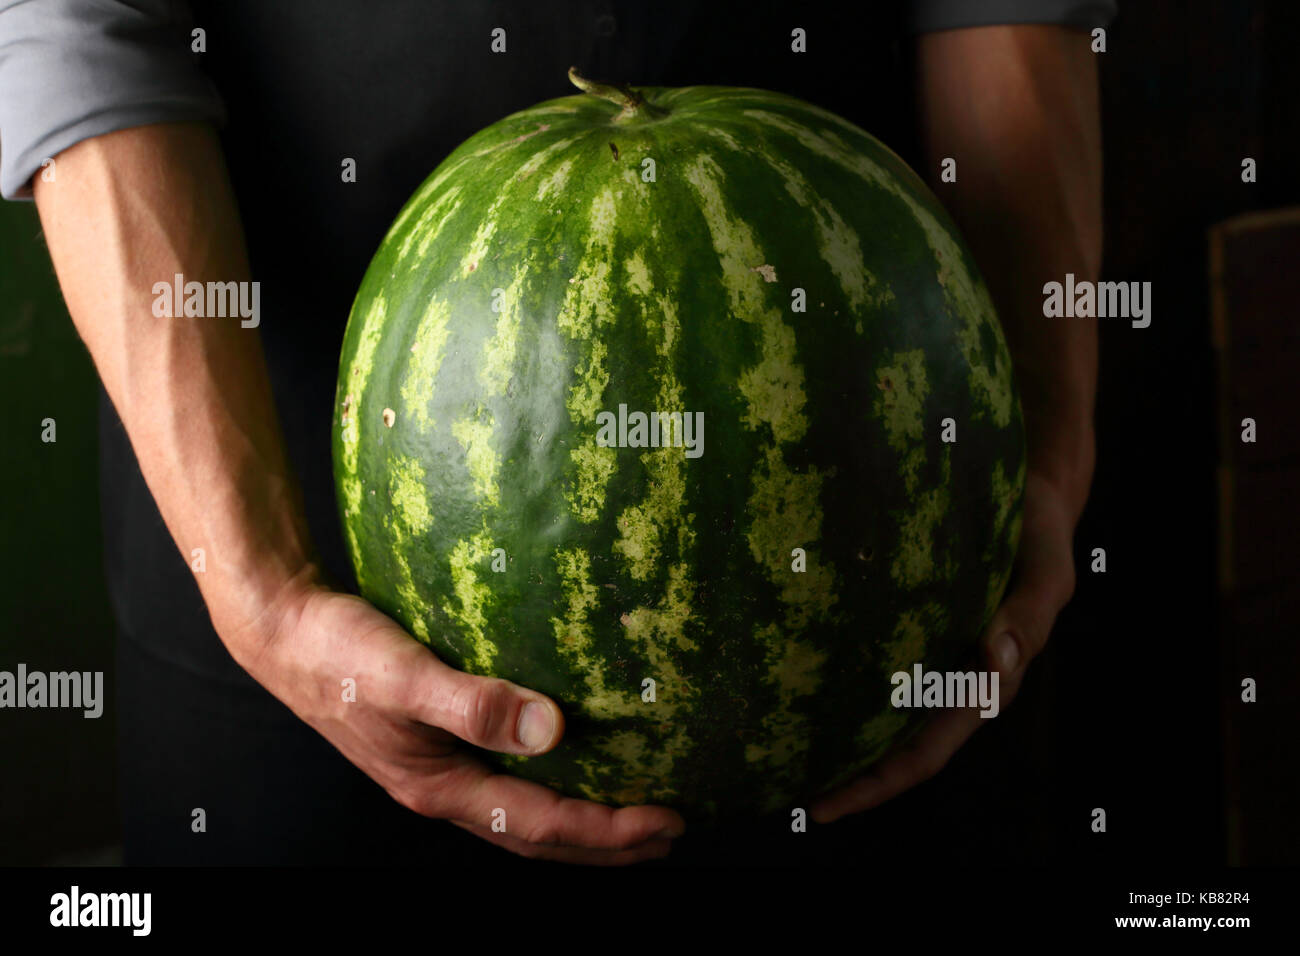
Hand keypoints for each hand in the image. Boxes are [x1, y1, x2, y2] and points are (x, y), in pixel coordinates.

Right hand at [225, 575, 685, 863]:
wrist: (283, 632)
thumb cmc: (340, 653)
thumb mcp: (407, 677)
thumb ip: (476, 705)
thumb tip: (554, 729)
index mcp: (440, 787)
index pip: (541, 826)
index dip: (608, 830)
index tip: (666, 821)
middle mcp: (444, 789)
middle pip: (538, 837)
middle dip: (606, 843)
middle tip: (668, 833)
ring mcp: (438, 769)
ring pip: (523, 814)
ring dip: (581, 821)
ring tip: (632, 815)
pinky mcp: (435, 741)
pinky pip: (505, 779)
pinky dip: (547, 784)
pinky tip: (567, 758)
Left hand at [810, 471, 1080, 822]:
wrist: (1032, 496)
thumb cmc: (1039, 536)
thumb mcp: (1045, 574)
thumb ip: (1027, 618)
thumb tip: (996, 661)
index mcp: (986, 685)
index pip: (924, 752)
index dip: (875, 784)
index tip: (821, 806)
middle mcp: (954, 680)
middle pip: (895, 745)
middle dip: (849, 777)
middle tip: (790, 796)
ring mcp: (933, 655)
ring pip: (883, 712)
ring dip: (844, 738)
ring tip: (786, 751)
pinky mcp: (916, 624)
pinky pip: (876, 663)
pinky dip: (845, 683)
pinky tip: (803, 682)